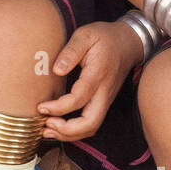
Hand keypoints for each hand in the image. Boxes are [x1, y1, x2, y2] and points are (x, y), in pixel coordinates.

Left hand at [38, 21, 140, 141]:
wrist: (128, 43)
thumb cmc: (105, 37)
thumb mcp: (86, 35)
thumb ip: (71, 51)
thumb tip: (57, 69)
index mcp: (98, 75)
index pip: (79, 99)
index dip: (59, 108)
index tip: (41, 107)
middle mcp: (104, 92)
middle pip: (90, 123)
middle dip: (66, 131)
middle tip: (45, 125)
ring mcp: (105, 99)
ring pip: (91, 127)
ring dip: (69, 134)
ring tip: (47, 130)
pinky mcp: (103, 102)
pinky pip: (91, 123)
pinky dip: (74, 130)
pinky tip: (58, 127)